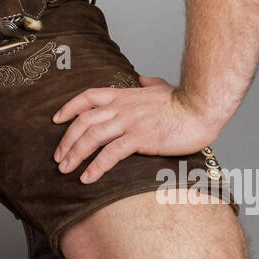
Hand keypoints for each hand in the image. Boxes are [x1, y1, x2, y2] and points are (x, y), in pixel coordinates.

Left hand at [51, 75, 216, 183]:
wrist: (201, 107)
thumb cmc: (185, 101)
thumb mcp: (162, 87)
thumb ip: (150, 84)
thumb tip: (143, 79)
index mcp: (124, 95)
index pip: (88, 97)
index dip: (68, 108)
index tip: (56, 119)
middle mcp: (122, 107)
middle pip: (84, 121)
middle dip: (66, 140)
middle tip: (58, 157)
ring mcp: (130, 122)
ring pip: (92, 137)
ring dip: (75, 154)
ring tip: (65, 170)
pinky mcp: (140, 138)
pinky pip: (110, 153)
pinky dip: (96, 167)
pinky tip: (88, 178)